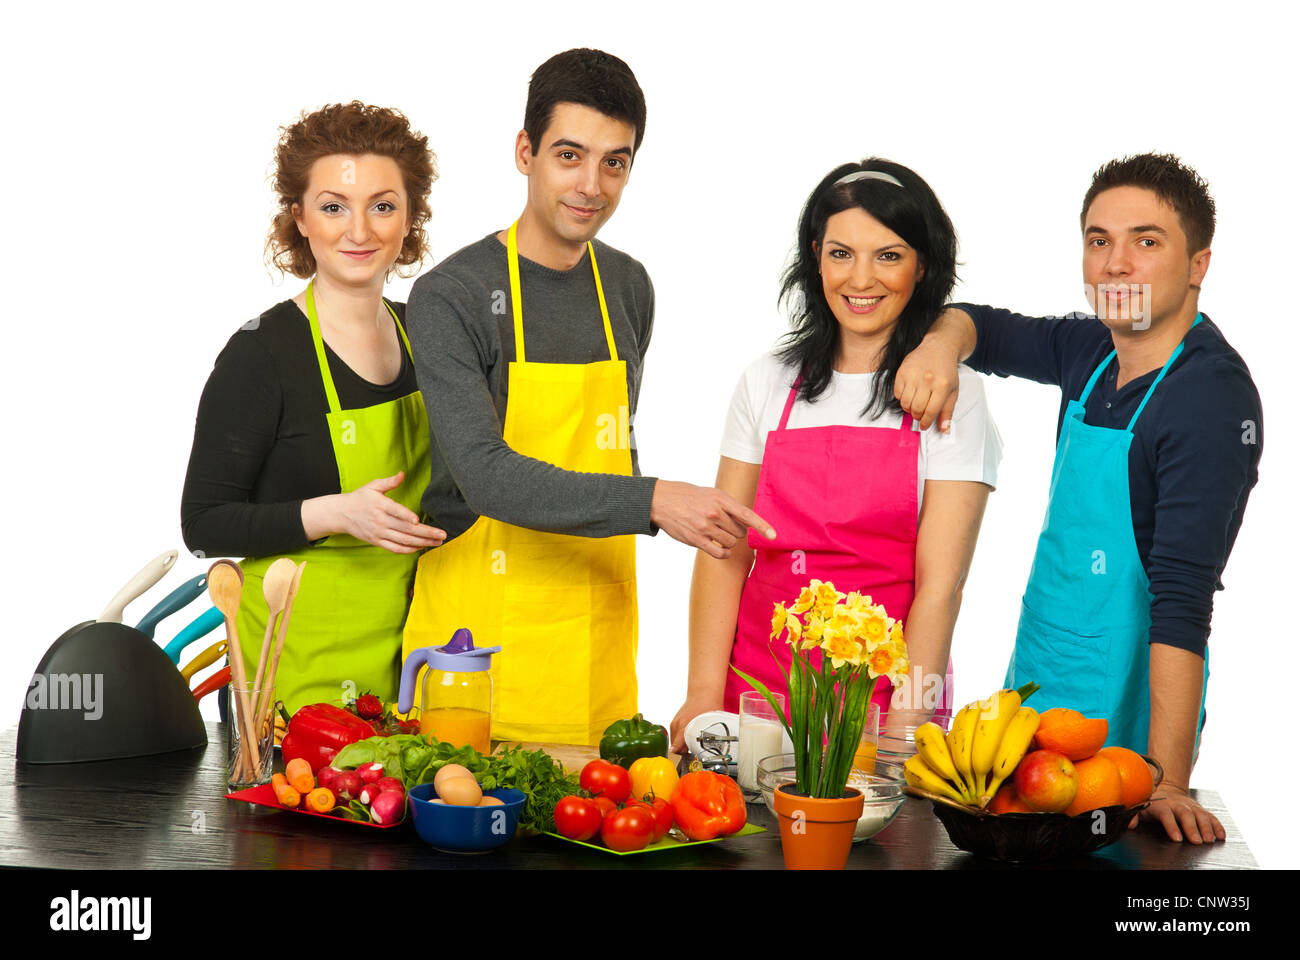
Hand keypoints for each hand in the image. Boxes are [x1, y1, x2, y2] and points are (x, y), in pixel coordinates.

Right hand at [338, 471, 446, 553]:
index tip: (418, 520)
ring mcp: (379, 533)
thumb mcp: (373, 486)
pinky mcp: (377, 542)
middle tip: (442, 534)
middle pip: (405, 528)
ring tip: (437, 542)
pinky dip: (409, 550)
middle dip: (426, 533)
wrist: (342, 514)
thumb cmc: (360, 498)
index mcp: (380, 505)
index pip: (395, 511)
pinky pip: (395, 548)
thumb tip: (402, 474)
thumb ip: (389, 482)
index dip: (406, 516)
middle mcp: (380, 521)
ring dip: (422, 542)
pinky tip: (421, 547)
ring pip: (403, 540)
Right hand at [650, 479, 775, 558]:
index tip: (773, 536)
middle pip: (740, 532)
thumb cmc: (688, 496)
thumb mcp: (710, 493)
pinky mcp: (697, 540)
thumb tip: (744, 521)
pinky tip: (721, 549)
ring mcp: (705, 527)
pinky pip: (719, 552)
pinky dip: (724, 552)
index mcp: (720, 499)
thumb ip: (727, 506)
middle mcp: (714, 513)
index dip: (762, 526)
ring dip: (729, 541)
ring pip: (731, 542)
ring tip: (718, 533)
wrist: (662, 501)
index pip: (747, 514)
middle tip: (726, 526)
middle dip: (737, 532)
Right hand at [670, 692, 723, 753]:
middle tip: (695, 753)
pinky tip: (689, 736)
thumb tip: (707, 750)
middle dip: (684, 752)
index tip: (690, 760)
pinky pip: (674, 735)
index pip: (677, 749)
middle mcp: (677, 725)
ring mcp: (674, 723)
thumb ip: (706, 738)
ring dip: (682, 745)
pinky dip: (680, 739)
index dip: (683, 757)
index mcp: (684, 727)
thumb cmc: (708, 707)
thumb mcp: (711, 725)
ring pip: (675, 742)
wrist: (703, 693)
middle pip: (676, 747)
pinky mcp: (674, 722)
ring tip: (692, 744)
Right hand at [894, 308, 967, 430]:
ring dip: (909, 408)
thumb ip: (948, 411)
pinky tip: (910, 393)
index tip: (924, 426)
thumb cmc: (947, 372)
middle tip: (920, 414)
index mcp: (942, 386)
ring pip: (905, 403)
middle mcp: (927, 380)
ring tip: (915, 404)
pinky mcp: (902, 371)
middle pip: (916, 409)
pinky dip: (902, 398)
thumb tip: (945, 430)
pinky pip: (897, 393)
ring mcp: (913, 375)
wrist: (939, 347)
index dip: (926, 422)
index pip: (931, 411)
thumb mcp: (953, 391)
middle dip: (917, 416)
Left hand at [1130, 781, 1225, 843]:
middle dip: (1192, 828)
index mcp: (1161, 805)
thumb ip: (1134, 816)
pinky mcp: (1201, 810)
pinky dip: (1217, 826)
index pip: (1166, 815)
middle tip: (1197, 842)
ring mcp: (1191, 807)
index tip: (1177, 838)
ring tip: (1210, 841)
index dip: (1171, 826)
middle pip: (1186, 815)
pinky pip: (1211, 816)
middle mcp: (1177, 805)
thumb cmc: (1151, 804)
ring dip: (1207, 828)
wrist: (1166, 789)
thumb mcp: (1140, 808)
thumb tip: (1130, 825)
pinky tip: (1221, 836)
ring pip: (1200, 815)